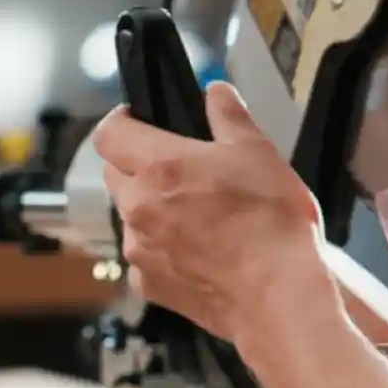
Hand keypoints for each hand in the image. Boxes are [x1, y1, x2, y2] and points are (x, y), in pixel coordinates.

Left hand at [94, 81, 342, 347]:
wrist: (279, 294)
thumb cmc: (271, 221)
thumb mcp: (258, 153)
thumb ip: (229, 117)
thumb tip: (215, 93)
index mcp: (158, 166)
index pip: (108, 133)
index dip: (121, 121)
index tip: (138, 120)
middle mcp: (138, 207)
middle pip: (115, 174)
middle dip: (137, 164)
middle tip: (178, 166)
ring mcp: (140, 251)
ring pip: (130, 217)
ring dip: (151, 209)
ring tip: (197, 215)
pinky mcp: (150, 287)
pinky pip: (144, 259)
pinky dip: (162, 251)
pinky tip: (200, 252)